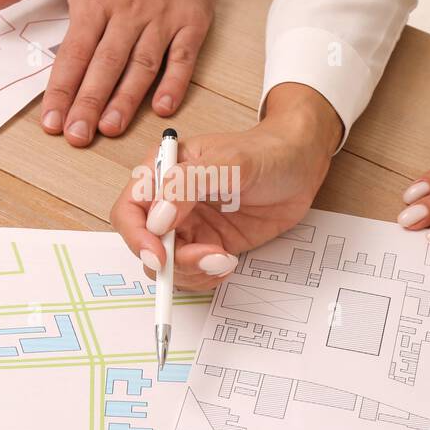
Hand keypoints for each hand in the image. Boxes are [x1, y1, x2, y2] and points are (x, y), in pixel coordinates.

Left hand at [0, 0, 215, 145]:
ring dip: (126, 99)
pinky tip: (161, 108)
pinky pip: (183, 57)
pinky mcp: (191, 22)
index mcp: (94, 1)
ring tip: (110, 128)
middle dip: (90, 102)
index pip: (74, 52)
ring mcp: (161, 19)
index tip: (50, 120)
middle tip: (76, 135)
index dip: (61, 88)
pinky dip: (175, 83)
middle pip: (106, 64)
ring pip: (142, 65)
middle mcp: (127, 13)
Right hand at [111, 84, 340, 290]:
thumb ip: (188, 186)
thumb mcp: (228, 162)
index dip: (137, 238)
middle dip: (172, 262)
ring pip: (167, 266)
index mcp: (163, 173)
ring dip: (192, 273)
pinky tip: (227, 264)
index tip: (160, 256)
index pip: (129, 211)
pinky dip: (206, 277)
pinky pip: (192, 273)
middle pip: (146, 246)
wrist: (300, 165)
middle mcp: (168, 203)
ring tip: (224, 260)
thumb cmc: (266, 152)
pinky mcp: (208, 245)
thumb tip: (157, 219)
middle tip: (209, 258)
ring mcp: (188, 226)